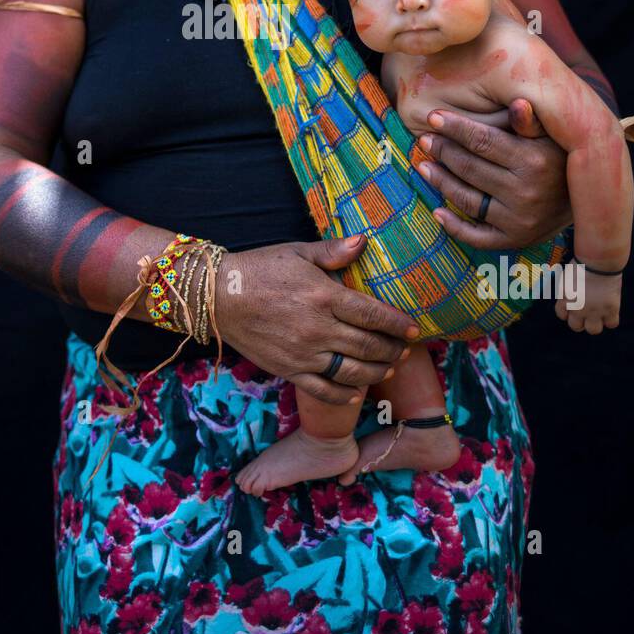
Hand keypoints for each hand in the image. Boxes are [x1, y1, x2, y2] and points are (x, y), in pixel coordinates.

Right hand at [213, 236, 418, 404]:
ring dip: (377, 372)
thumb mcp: (298, 252)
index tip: (413, 328)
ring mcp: (303, 353)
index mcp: (323, 296)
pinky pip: (323, 389)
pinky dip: (344, 393)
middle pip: (367, 346)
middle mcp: (317, 328)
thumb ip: (334, 251)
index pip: (371, 313)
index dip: (396, 324)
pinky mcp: (288, 370)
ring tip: (390, 368)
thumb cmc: (261, 268)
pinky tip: (357, 390)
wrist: (220, 296)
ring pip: (351, 371)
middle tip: (406, 349)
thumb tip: (364, 240)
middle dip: (392, 350)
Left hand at [416, 98, 572, 249]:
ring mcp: (518, 220)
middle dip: (443, 151)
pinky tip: (437, 211)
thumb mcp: (551, 136)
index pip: (483, 141)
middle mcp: (525, 193)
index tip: (432, 117)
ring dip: (440, 182)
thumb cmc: (560, 159)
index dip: (454, 127)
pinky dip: (454, 226)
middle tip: (424, 140)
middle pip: (470, 168)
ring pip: (467, 199)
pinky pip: (477, 237)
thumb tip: (517, 103)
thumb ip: (531, 122)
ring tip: (423, 166)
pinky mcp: (514, 240)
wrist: (586, 202)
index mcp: (534, 161)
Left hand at [555, 268, 620, 334]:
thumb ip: (566, 289)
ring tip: (599, 315)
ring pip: (594, 330)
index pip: (561, 315)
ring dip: (596, 324)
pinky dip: (611, 319)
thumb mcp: (567, 276)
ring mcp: (594, 311)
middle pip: (576, 327)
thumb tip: (567, 294)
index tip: (574, 306)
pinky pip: (612, 324)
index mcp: (565, 299)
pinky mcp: (610, 309)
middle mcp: (578, 308)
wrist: (598, 261)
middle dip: (580, 321)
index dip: (568, 312)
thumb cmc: (582, 263)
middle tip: (587, 313)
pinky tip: (611, 311)